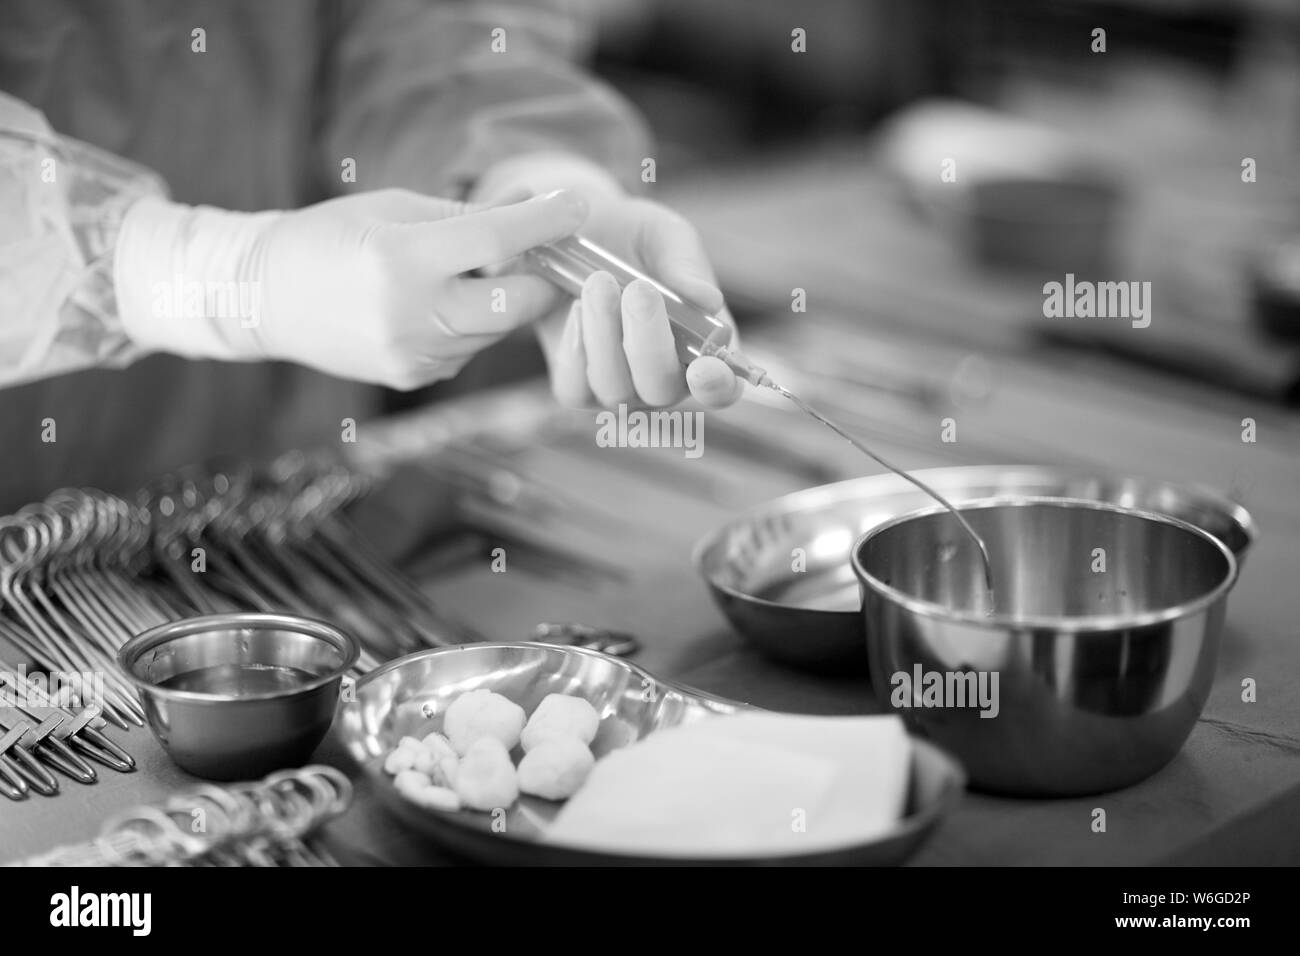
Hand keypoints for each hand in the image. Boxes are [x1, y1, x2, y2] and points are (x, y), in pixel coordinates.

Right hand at [116, 188, 588, 388]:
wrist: (263, 297)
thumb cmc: (332, 236)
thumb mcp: (396, 208)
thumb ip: (468, 216)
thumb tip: (536, 209)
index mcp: (403, 260)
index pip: (498, 241)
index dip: (545, 222)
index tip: (578, 206)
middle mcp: (413, 316)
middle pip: (516, 302)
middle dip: (538, 276)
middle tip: (539, 250)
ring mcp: (415, 355)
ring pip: (498, 329)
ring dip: (503, 300)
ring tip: (471, 272)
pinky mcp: (415, 377)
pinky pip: (470, 347)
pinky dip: (471, 323)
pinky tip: (438, 304)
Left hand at [471, 157, 741, 409]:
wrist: (574, 230)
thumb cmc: (633, 236)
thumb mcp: (665, 236)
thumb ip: (687, 266)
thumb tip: (710, 300)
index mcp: (703, 349)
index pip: (722, 388)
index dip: (718, 386)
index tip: (706, 367)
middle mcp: (664, 379)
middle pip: (662, 391)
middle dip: (650, 344)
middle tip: (640, 289)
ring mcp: (618, 388)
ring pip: (615, 389)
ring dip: (606, 336)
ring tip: (599, 281)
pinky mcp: (575, 386)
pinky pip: (574, 388)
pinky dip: (575, 350)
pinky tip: (575, 310)